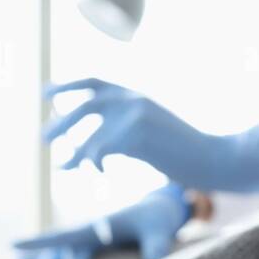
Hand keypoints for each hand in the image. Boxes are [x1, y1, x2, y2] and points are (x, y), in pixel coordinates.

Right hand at [12, 183, 192, 258]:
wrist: (159, 209)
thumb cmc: (157, 218)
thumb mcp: (161, 228)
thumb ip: (156, 245)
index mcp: (99, 226)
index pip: (67, 236)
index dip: (41, 242)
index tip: (14, 245)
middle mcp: (86, 234)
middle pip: (66, 255)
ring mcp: (86, 242)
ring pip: (58, 258)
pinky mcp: (91, 250)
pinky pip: (63, 258)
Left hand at [43, 78, 258, 192]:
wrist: (215, 157)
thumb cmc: (188, 151)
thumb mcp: (156, 128)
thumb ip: (129, 127)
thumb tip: (98, 144)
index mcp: (137, 95)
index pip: (94, 82)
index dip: (67, 86)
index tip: (46, 94)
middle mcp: (133, 100)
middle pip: (85, 107)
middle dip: (61, 123)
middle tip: (43, 139)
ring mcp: (135, 116)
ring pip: (90, 135)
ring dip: (73, 153)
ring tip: (63, 168)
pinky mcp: (136, 136)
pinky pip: (101, 152)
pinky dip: (94, 166)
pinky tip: (100, 175)